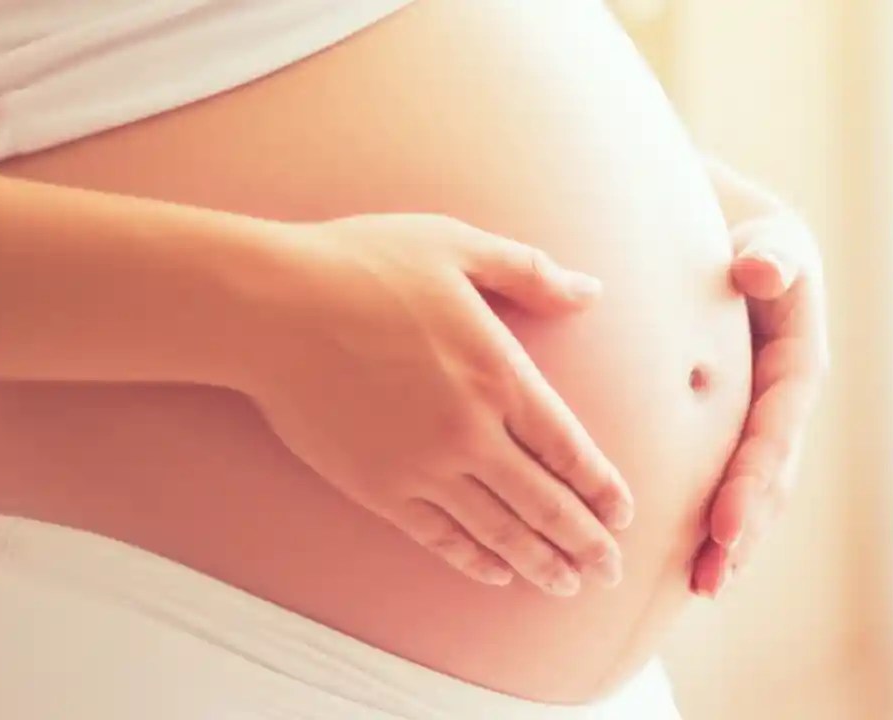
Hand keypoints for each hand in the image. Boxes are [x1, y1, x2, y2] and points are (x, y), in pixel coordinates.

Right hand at [242, 214, 632, 595]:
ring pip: (497, 530)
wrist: (271, 307)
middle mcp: (469, 431)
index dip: (601, 487)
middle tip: (610, 572)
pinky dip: (472, 559)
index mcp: (498, 373)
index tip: (622, 514)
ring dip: (539, 563)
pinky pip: (438, 536)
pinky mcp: (377, 486)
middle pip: (544, 502)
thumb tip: (590, 291)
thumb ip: (529, 272)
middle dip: (584, 542)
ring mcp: (422, 465)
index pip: (569, 448)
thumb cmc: (361, 265)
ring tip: (568, 586)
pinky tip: (496, 573)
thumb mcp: (456, 245)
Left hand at [690, 214, 828, 596]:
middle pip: (767, 480)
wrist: (741, 239)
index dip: (751, 482)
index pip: (774, 434)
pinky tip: (687, 558)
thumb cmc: (753, 238)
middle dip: (742, 532)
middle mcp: (783, 404)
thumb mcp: (771, 239)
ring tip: (702, 586)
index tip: (722, 525)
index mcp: (796, 367)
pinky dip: (712, 519)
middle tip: (708, 577)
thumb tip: (760, 270)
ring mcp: (761, 420)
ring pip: (750, 491)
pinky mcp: (734, 426)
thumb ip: (772, 256)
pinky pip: (726, 478)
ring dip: (730, 541)